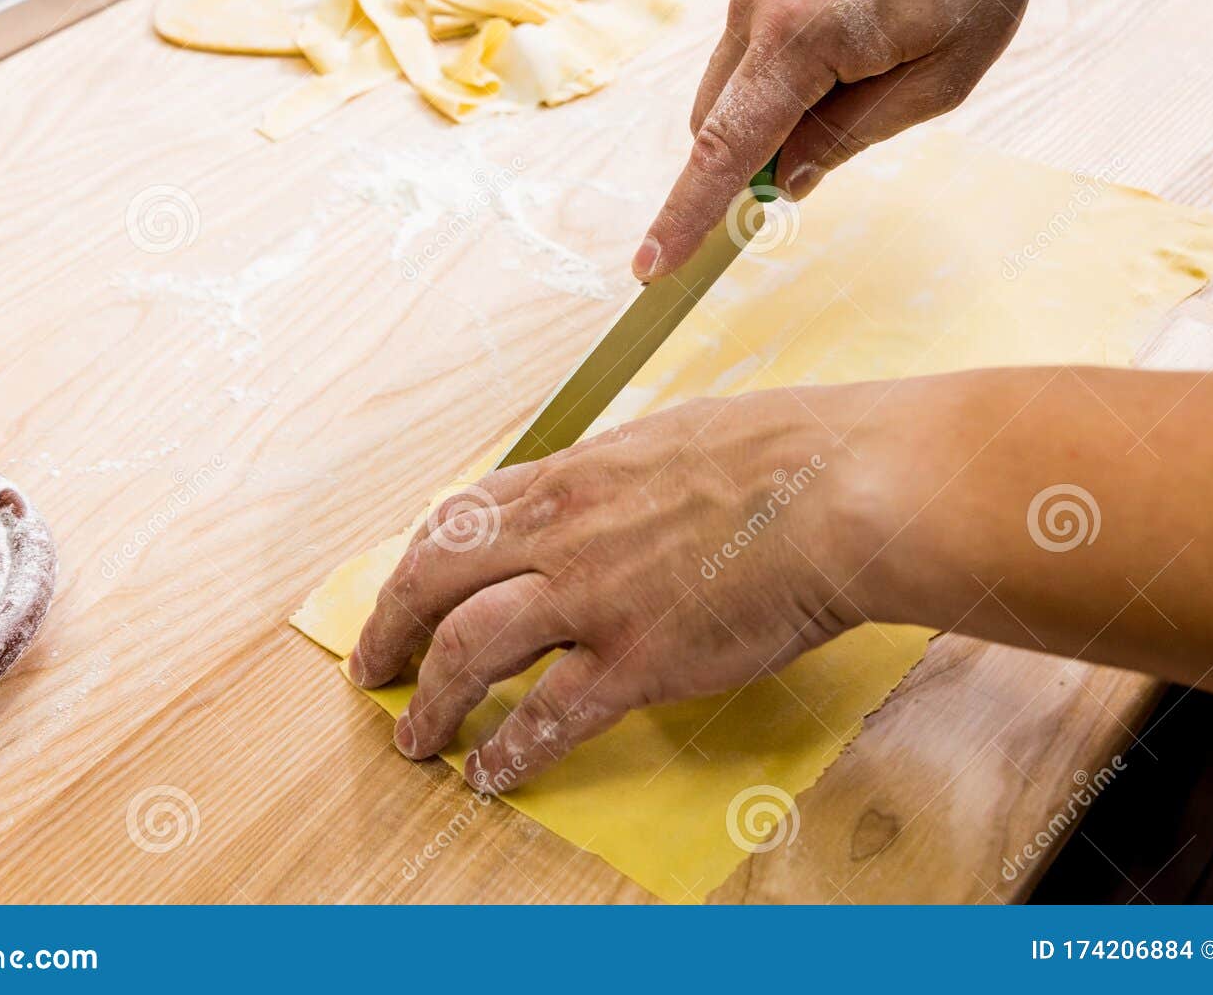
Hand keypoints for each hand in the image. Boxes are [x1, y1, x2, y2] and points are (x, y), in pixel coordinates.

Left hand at [348, 387, 883, 790]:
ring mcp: (591, 597)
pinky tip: (491, 775)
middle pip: (433, 579)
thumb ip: (619, 475)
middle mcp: (560, 531)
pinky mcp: (636, 659)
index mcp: (570, 475)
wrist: (840, 488)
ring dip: (431, 700)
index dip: (415, 562)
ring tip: (415, 738)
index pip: (457, 518)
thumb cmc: (781, 452)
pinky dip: (509, 752)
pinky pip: (548, 717)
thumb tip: (605, 490)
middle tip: (372, 669)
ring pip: (468, 649)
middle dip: (389, 628)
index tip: (401, 591)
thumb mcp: (673, 437)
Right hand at [632, 0, 1091, 279]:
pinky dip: (777, 80)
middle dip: (750, 162)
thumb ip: (850, 137)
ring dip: (770, 117)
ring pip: (730, 89)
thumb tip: (785, 181)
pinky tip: (848, 54)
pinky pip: (748, 53)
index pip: (724, 151)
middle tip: (827, 155)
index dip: (686, 217)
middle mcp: (758, 10)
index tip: (652, 266)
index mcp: (799, 41)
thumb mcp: (938, 79)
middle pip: (715, 125)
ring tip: (865, 79)